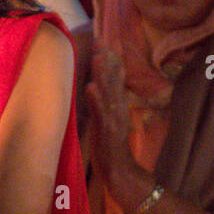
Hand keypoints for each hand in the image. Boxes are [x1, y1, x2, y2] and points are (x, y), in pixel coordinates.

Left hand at [85, 48, 146, 199]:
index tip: (102, 41)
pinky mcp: (108, 132)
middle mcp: (117, 110)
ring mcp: (113, 120)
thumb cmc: (111, 149)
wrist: (122, 173)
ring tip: (98, 56)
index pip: (113, 80)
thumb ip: (102, 106)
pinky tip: (91, 88)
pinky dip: (97, 100)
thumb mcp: (106, 123)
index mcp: (116, 107)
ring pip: (109, 93)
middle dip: (106, 61)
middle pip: (112, 81)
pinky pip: (101, 114)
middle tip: (100, 40)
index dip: (108, 61)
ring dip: (104, 75)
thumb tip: (94, 88)